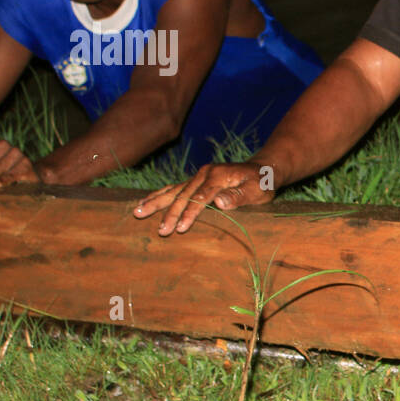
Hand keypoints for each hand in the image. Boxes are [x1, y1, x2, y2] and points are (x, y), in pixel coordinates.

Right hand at [133, 162, 274, 234]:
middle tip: (160, 231)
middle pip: (183, 195)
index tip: (181, 228)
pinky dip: (159, 195)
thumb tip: (220, 202)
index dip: (191, 213)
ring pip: (173, 190)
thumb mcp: (257, 191)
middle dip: (170, 213)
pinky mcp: (195, 180)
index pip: (201, 197)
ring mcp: (198, 176)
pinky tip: (145, 202)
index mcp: (219, 176)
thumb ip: (239, 196)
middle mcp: (205, 173)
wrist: (262, 169)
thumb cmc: (262, 184)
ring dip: (155, 202)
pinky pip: (174, 188)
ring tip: (137, 212)